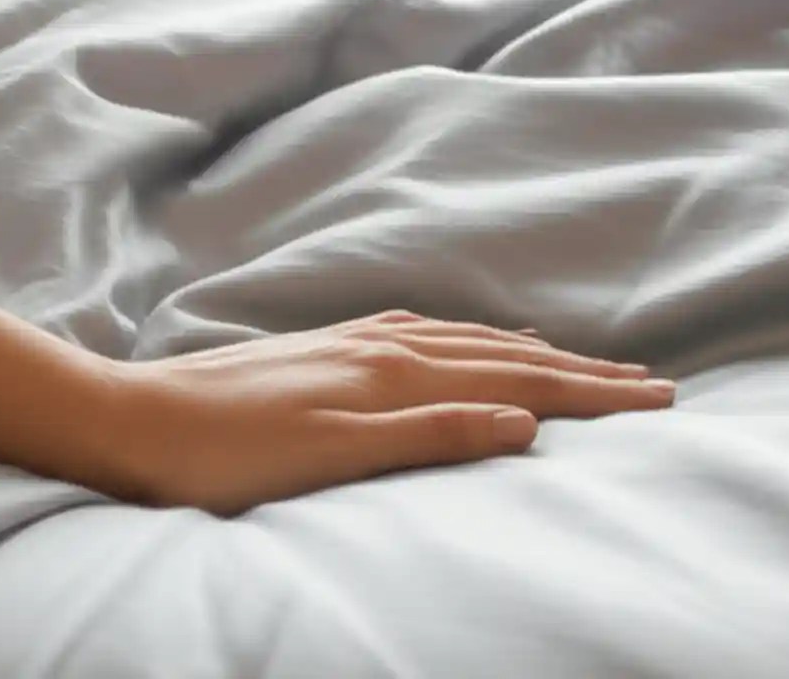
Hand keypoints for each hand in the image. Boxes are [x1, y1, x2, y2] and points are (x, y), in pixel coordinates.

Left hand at [83, 310, 674, 514]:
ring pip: (467, 342)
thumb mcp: (331, 453)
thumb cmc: (225, 454)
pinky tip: (470, 340)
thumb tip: (523, 421)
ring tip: (577, 357)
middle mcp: (384, 348)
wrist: (131, 420)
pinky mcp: (328, 348)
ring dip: (531, 351)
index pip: (517, 381)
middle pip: (504, 355)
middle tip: (648, 380)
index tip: (656, 397)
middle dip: (581, 370)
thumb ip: (429, 433)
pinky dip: (467, 339)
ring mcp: (355, 343)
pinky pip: (423, 334)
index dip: (589, 392)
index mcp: (393, 375)